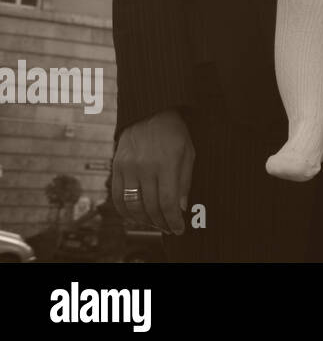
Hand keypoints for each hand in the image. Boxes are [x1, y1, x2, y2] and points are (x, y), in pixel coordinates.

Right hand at [112, 108, 193, 234]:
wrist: (149, 112)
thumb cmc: (174, 132)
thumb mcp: (188, 152)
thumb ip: (184, 181)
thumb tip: (181, 208)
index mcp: (166, 163)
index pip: (168, 201)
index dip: (173, 220)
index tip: (179, 229)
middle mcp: (144, 167)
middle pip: (151, 206)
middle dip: (161, 223)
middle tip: (169, 228)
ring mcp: (127, 168)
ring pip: (132, 205)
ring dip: (144, 221)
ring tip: (155, 224)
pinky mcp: (116, 167)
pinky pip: (117, 197)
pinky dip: (125, 212)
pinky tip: (135, 216)